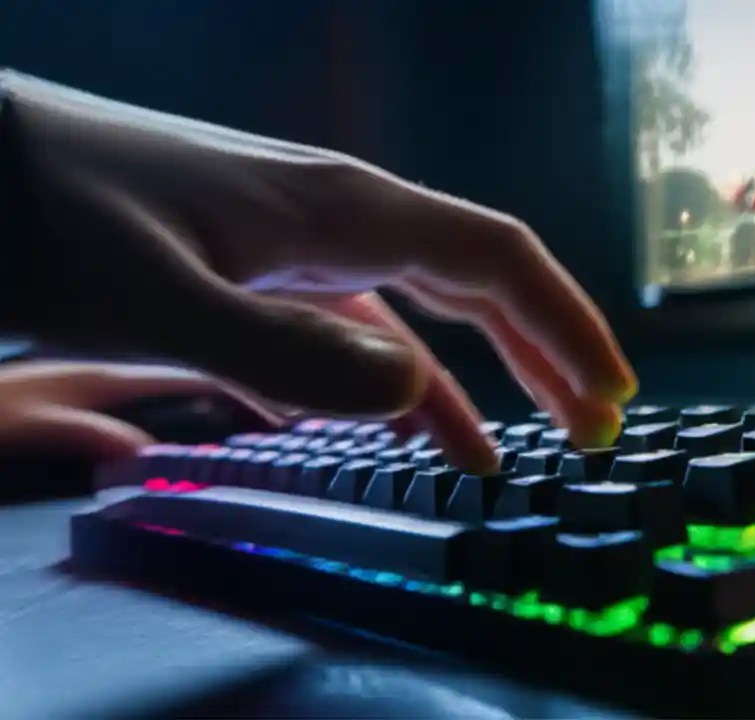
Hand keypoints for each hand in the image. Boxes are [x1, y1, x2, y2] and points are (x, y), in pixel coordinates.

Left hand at [0, 71, 634, 470]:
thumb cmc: (47, 214)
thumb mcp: (156, 297)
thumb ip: (289, 354)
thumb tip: (415, 402)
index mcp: (345, 211)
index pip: (497, 260)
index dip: (566, 327)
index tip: (609, 395)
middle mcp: (339, 218)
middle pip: (477, 281)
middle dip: (543, 354)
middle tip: (592, 426)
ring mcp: (297, 245)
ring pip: (416, 314)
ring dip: (470, 384)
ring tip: (504, 453)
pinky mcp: (254, 273)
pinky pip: (351, 332)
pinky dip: (388, 384)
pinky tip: (390, 425)